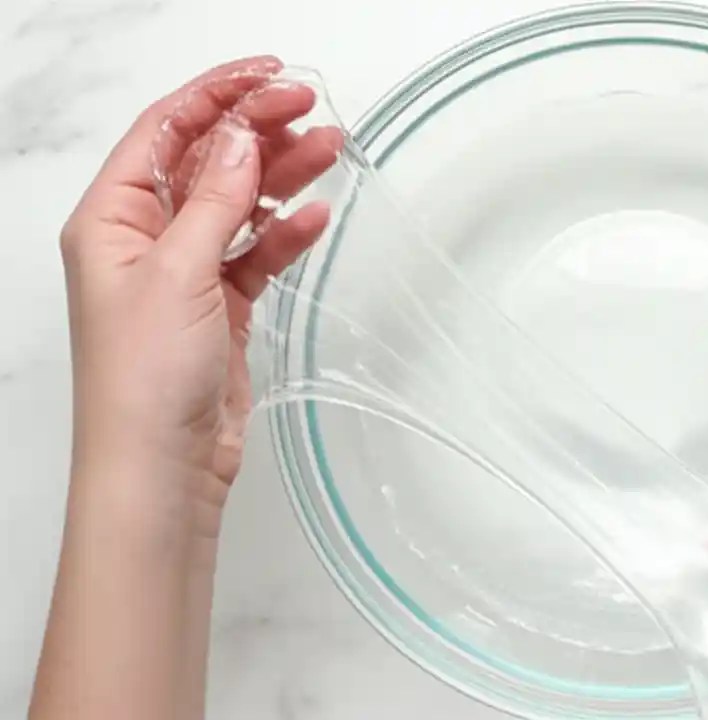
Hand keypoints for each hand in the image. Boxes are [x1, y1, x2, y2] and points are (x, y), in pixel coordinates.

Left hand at [60, 56, 339, 536]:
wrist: (163, 467)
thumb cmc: (143, 378)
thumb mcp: (178, 271)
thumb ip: (216, 200)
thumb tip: (242, 137)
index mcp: (111, 218)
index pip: (165, 131)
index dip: (218, 96)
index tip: (271, 76)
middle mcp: (144, 239)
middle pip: (207, 162)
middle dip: (258, 131)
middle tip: (313, 110)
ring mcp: (184, 274)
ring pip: (239, 205)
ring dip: (282, 177)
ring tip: (331, 149)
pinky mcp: (219, 308)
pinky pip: (256, 253)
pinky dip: (286, 233)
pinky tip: (317, 216)